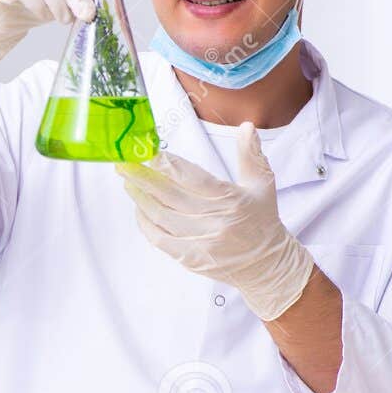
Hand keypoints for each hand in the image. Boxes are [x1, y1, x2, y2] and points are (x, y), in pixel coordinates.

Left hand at [116, 122, 314, 320]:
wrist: (266, 265)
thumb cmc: (261, 220)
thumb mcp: (262, 185)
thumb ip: (250, 155)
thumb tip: (245, 127)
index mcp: (232, 200)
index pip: (193, 178)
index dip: (168, 165)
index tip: (149, 154)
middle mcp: (216, 222)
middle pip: (171, 196)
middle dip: (144, 178)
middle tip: (125, 164)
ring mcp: (202, 242)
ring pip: (161, 217)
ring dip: (141, 198)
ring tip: (129, 182)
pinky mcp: (191, 258)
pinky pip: (159, 239)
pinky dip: (145, 222)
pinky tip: (140, 208)